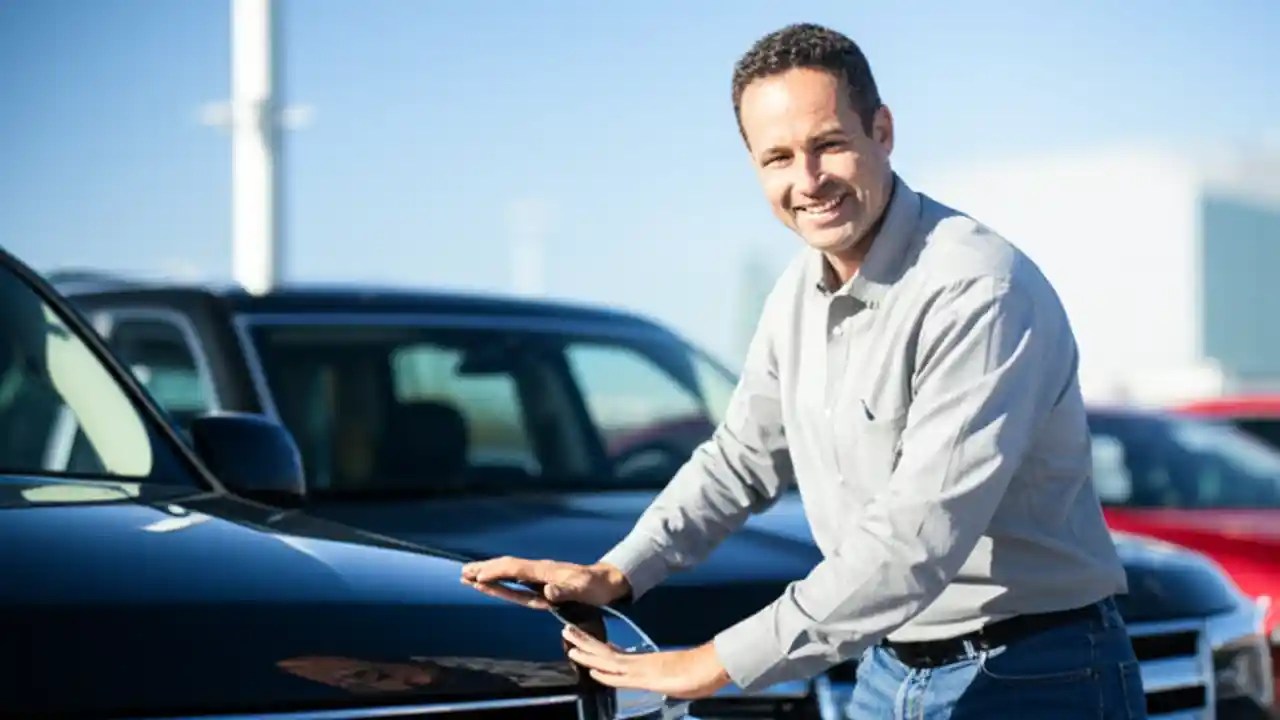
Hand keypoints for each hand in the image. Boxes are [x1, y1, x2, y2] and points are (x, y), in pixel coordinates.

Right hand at [460, 556, 630, 608]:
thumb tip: (548, 589)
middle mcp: (539, 570)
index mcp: (545, 570)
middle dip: (485, 569)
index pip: (516, 569)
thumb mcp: (584, 589)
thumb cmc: (596, 586)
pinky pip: (515, 581)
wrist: (607, 581)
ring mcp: (538, 576)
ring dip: (488, 574)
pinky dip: (500, 582)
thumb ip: (566, 589)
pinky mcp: (540, 582)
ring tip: (467, 576)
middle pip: (507, 567)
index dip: (497, 573)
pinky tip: (490, 584)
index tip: (477, 577)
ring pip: (508, 573)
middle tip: (462, 573)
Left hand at [561, 626, 731, 699]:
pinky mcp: (646, 676)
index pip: (615, 656)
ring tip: (569, 640)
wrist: (713, 666)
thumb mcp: (678, 679)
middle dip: (585, 643)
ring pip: (608, 660)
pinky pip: (621, 673)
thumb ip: (667, 678)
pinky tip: (590, 668)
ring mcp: (642, 669)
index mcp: (645, 663)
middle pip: (606, 653)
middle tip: (567, 631)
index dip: (597, 650)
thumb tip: (665, 682)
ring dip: (587, 652)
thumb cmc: (701, 672)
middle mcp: (639, 664)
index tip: (583, 643)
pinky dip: (604, 670)